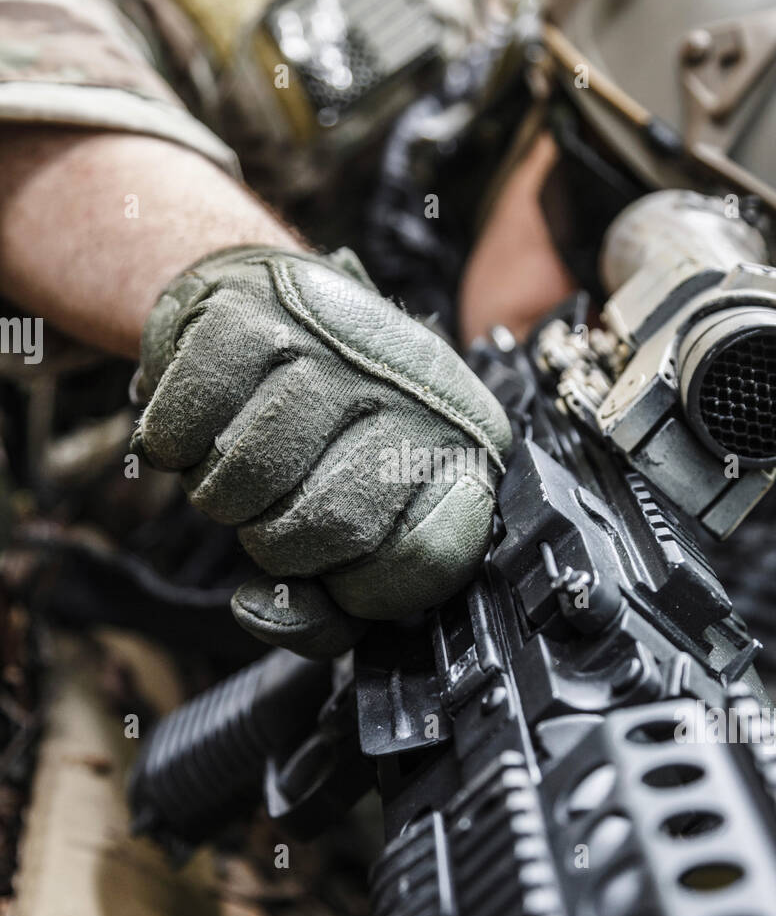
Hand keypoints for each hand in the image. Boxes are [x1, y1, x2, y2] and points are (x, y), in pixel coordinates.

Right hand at [133, 245, 511, 656]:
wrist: (263, 304)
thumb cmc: (317, 430)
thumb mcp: (349, 522)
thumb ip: (324, 607)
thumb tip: (261, 612)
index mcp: (465, 442)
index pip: (428, 559)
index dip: (361, 587)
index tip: (338, 564)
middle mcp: (412, 381)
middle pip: (330, 528)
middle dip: (277, 539)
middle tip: (275, 500)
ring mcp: (330, 340)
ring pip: (247, 481)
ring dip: (218, 492)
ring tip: (237, 454)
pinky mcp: (246, 313)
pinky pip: (183, 432)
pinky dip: (171, 444)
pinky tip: (203, 420)